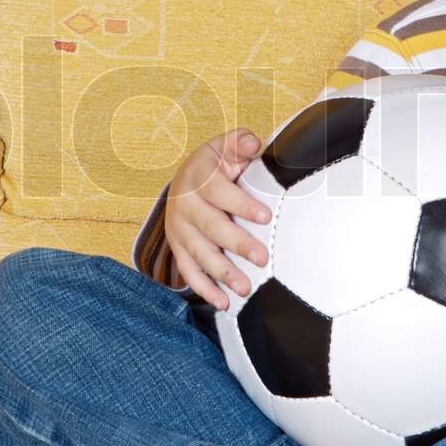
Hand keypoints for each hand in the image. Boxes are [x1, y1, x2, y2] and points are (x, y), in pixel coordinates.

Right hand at [164, 127, 271, 310]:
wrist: (185, 182)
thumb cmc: (216, 165)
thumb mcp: (225, 147)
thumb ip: (240, 142)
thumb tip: (254, 143)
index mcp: (198, 178)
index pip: (219, 191)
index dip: (242, 204)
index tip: (266, 217)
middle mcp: (184, 205)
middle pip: (211, 227)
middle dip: (237, 244)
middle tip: (263, 258)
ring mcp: (180, 231)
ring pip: (200, 254)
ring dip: (223, 273)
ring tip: (246, 288)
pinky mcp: (179, 250)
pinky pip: (190, 273)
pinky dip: (205, 290)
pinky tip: (224, 303)